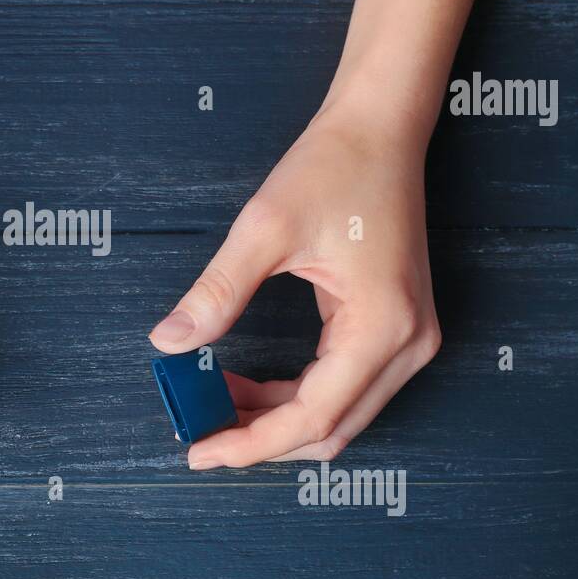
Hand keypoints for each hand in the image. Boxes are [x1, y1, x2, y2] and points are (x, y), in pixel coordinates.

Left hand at [149, 101, 441, 468]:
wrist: (380, 128)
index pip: (312, 418)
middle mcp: (408, 344)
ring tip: (215, 402)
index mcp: (382, 327)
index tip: (199, 450)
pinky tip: (248, 384)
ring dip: (276, 418)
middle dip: (261, 438)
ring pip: (338, 414)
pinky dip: (295, 395)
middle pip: (330, 430)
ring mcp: (408, 339)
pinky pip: (343, 385)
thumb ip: (218, 292)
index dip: (251, 443)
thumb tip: (169, 342)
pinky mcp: (395, 328)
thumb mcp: (264, 228)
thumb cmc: (333, 167)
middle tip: (199, 430)